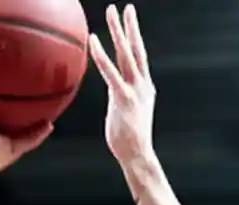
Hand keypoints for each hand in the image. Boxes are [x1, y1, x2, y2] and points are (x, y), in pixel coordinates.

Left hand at [89, 4, 155, 164]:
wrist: (137, 155)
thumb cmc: (128, 139)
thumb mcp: (125, 112)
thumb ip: (120, 97)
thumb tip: (112, 91)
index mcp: (144, 87)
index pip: (138, 57)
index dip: (134, 37)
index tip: (130, 20)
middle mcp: (142, 84)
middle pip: (136, 49)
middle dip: (130, 27)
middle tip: (125, 7)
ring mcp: (134, 90)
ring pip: (127, 54)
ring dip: (119, 31)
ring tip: (112, 12)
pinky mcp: (123, 98)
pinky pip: (110, 71)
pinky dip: (102, 55)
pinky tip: (94, 40)